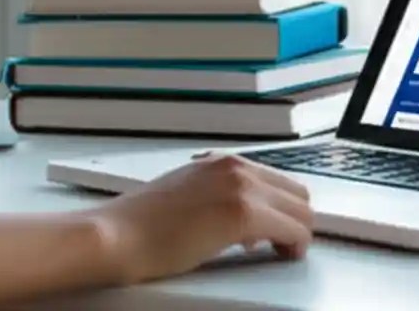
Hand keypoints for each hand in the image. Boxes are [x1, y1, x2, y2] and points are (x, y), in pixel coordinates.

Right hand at [91, 154, 313, 283]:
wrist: (115, 235)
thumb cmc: (140, 225)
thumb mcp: (186, 194)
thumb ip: (218, 196)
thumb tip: (245, 220)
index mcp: (222, 162)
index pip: (278, 181)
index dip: (280, 209)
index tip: (273, 230)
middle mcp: (236, 168)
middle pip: (297, 193)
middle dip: (294, 220)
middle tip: (278, 244)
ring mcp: (242, 188)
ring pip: (303, 211)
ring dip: (296, 233)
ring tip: (275, 251)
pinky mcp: (243, 214)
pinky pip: (295, 231)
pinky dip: (295, 246)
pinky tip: (279, 255)